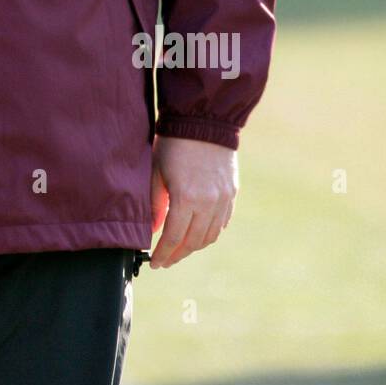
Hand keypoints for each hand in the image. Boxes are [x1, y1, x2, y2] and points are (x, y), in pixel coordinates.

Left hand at [148, 135, 237, 267]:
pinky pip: (222, 222)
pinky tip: (198, 233)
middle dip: (178, 254)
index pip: (173, 237)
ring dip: (194, 247)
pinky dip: (210, 232)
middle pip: (193, 242)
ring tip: (180, 249)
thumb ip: (155, 205)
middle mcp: (208, 203)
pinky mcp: (231, 193)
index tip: (155, 263)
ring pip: (210, 236)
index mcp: (186, 198)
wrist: (203, 121)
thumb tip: (153, 231)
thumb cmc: (172, 144)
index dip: (163, 254)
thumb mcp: (157, 172)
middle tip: (165, 260)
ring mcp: (223, 199)